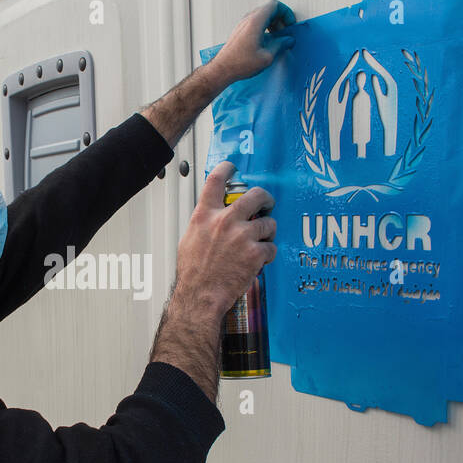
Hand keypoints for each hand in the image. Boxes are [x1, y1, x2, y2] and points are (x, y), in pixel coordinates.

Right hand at [173, 160, 276, 317]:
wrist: (200, 295)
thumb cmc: (193, 273)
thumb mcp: (190, 239)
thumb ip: (205, 223)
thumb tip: (214, 218)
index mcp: (205, 216)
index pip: (215, 181)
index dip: (226, 169)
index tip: (233, 167)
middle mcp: (225, 221)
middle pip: (255, 195)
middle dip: (266, 198)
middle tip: (267, 204)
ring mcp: (242, 236)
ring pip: (269, 223)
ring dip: (268, 232)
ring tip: (260, 242)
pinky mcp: (256, 253)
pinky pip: (272, 247)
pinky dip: (268, 255)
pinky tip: (259, 261)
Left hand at [208, 0, 295, 83]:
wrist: (222, 69)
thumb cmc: (239, 63)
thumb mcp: (267, 57)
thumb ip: (281, 45)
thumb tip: (288, 40)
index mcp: (256, 21)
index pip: (275, 5)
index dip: (286, 13)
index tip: (289, 25)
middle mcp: (248, 19)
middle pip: (269, 9)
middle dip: (280, 19)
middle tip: (284, 33)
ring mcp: (243, 24)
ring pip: (262, 16)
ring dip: (273, 24)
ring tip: (277, 39)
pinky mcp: (240, 31)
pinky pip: (255, 22)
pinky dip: (264, 28)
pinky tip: (267, 42)